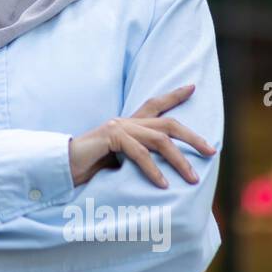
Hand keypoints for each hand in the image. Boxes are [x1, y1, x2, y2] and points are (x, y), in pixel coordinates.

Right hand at [68, 84, 216, 188]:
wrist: (60, 167)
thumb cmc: (87, 168)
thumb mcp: (119, 163)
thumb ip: (137, 159)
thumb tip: (163, 172)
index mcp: (128, 124)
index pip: (155, 104)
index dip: (175, 95)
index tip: (193, 86)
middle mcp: (126, 122)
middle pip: (168, 123)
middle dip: (193, 136)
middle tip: (211, 151)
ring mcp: (118, 127)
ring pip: (160, 140)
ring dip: (180, 161)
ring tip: (192, 179)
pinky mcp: (110, 137)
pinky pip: (139, 153)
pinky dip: (153, 170)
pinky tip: (163, 185)